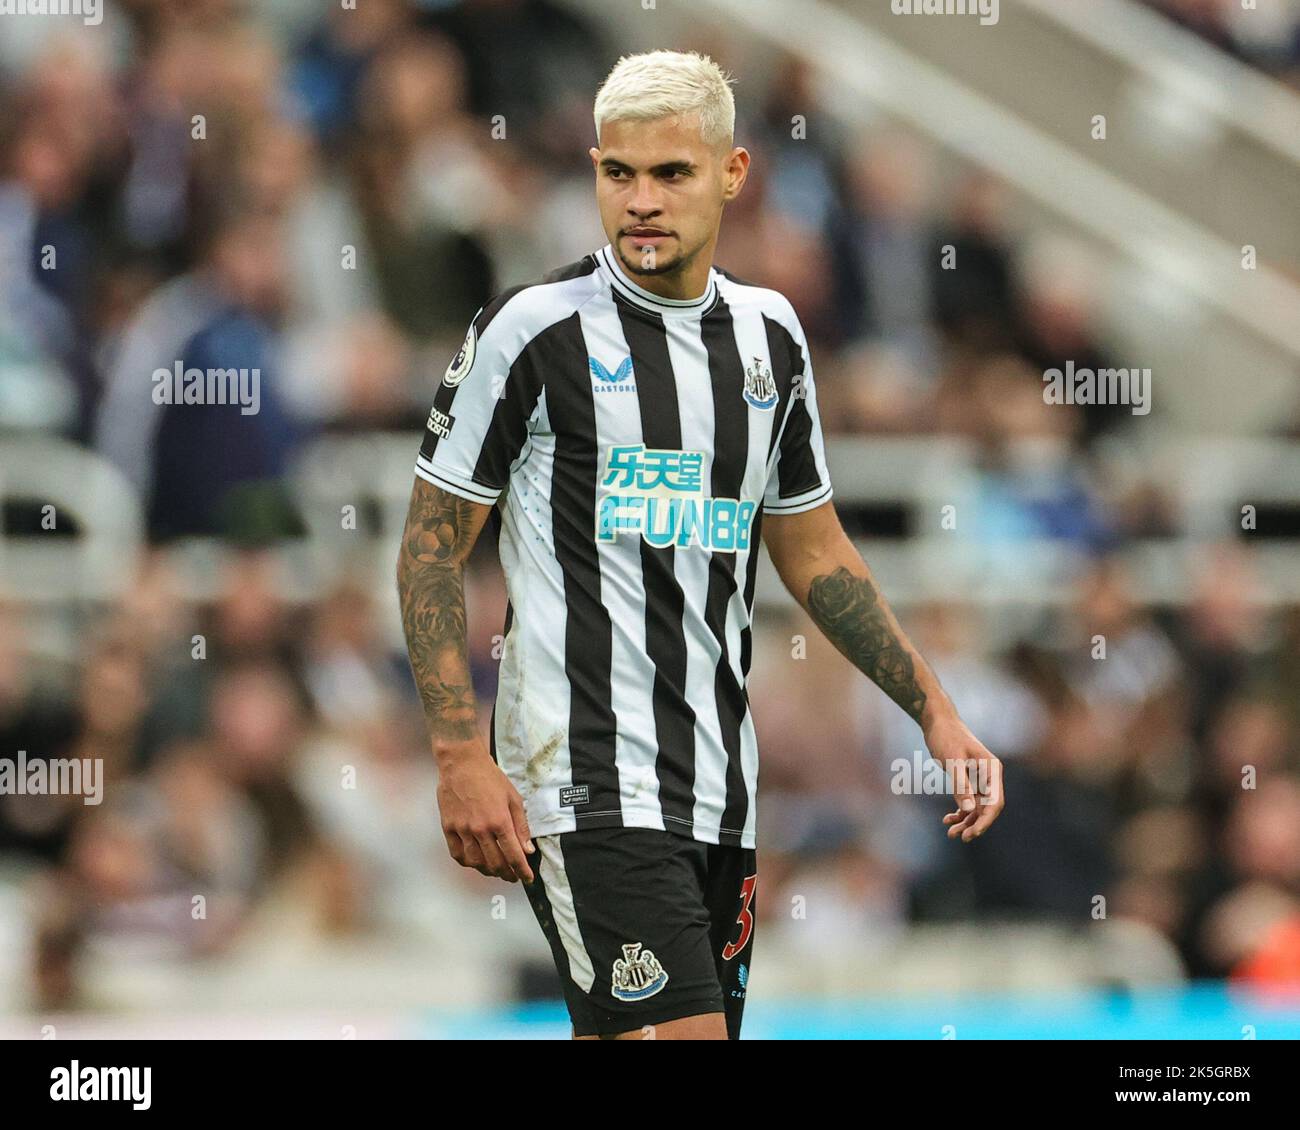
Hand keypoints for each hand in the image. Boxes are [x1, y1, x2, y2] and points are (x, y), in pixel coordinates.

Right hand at [435, 736, 535, 882]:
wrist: (462, 764)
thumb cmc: (490, 778)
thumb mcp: (514, 798)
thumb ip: (521, 826)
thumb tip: (527, 849)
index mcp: (500, 821)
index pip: (514, 855)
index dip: (522, 870)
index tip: (527, 878)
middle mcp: (481, 829)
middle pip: (495, 863)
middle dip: (507, 874)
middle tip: (513, 876)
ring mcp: (462, 830)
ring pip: (476, 862)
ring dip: (488, 871)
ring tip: (496, 871)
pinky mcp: (449, 828)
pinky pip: (457, 854)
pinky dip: (468, 863)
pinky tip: (475, 862)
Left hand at [922, 712, 1004, 842]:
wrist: (937, 722)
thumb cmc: (946, 737)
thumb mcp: (952, 761)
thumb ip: (961, 785)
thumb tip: (969, 810)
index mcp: (992, 770)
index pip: (995, 802)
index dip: (985, 820)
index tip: (973, 833)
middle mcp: (990, 776)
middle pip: (987, 808)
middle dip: (975, 824)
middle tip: (959, 837)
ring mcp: (980, 779)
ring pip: (977, 807)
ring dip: (966, 821)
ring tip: (951, 832)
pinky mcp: (968, 780)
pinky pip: (968, 801)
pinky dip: (960, 812)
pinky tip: (948, 819)